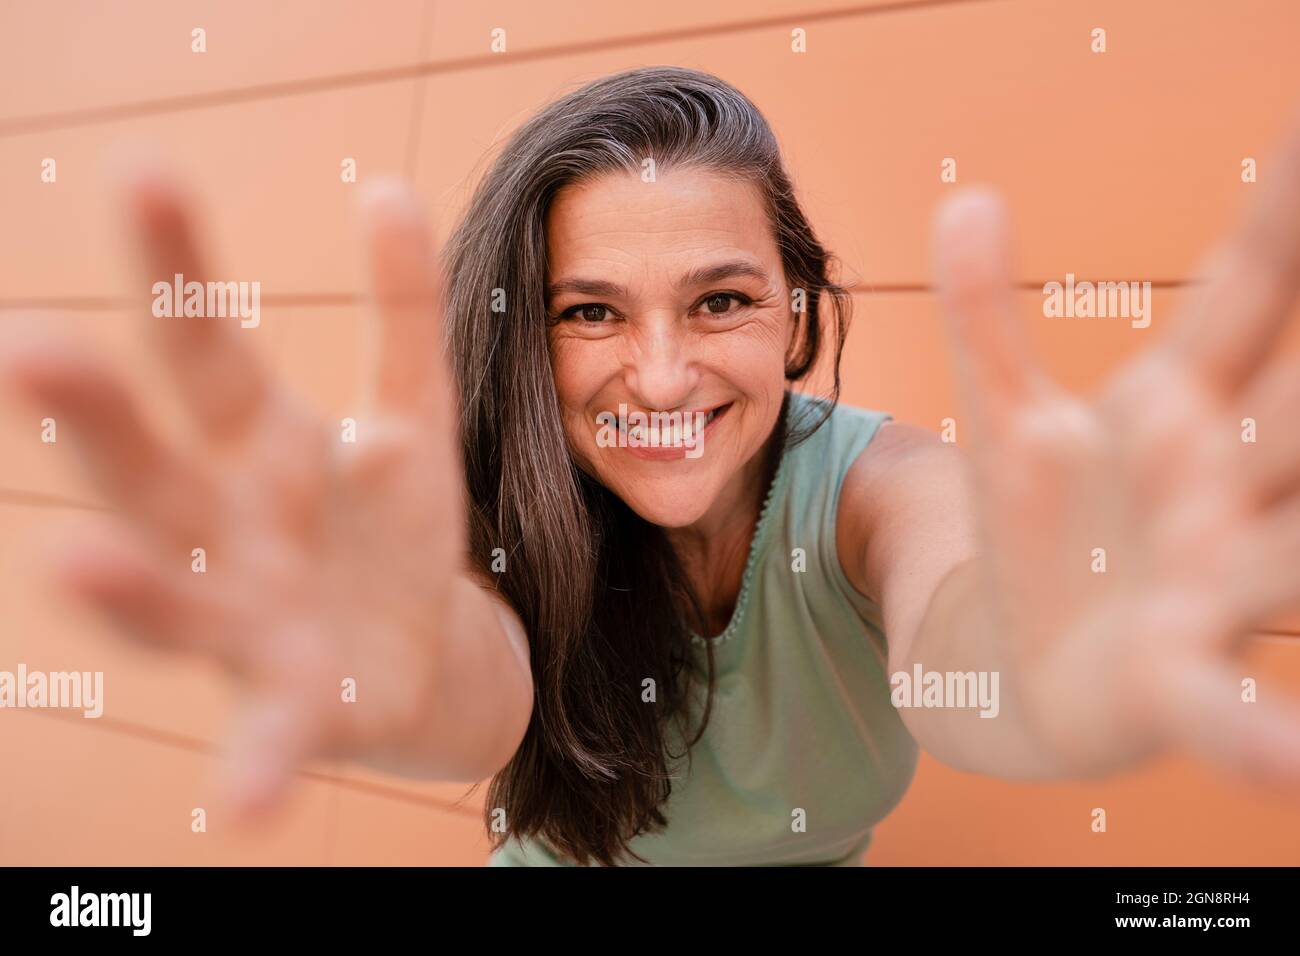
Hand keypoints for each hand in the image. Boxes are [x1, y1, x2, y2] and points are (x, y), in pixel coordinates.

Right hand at [1, 169, 466, 820]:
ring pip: (175, 606)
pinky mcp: (296, 705)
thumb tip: (385, 189)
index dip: (175, 264)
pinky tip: (243, 805)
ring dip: (128, 591)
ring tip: (78, 565)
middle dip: (96, 416)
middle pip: (151, 468)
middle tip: (29, 349)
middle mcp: (226, 530)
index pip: (201, 346)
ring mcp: (250, 622)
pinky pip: (268, 736)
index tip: (143, 167)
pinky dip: (253, 768)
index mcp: (251, 447)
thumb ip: (401, 314)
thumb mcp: (411, 414)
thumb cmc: (390, 521)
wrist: (423, 647)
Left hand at [931, 116, 1299, 785]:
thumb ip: (985, 311)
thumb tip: (968, 198)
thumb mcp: (1003, 412)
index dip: (1288, 220)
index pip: (1250, 296)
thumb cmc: (1040, 524)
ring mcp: (1208, 585)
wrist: (1014, 654)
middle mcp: (1220, 486)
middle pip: (1298, 410)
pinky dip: (1259, 734)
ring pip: (1288, 552)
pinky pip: (1223, 705)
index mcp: (1182, 405)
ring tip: (1292, 538)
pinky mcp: (1170, 678)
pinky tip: (1287, 757)